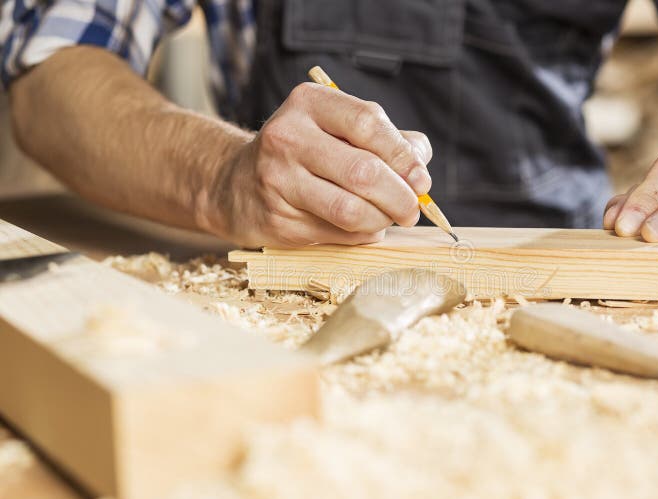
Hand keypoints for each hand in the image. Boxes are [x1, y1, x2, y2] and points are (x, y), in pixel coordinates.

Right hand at [203, 82, 431, 247]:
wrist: (236, 184)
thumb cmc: (304, 154)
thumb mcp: (338, 130)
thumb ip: (386, 140)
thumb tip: (421, 165)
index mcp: (309, 104)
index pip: (367, 123)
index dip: (403, 155)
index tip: (422, 179)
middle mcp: (288, 137)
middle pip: (364, 172)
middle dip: (400, 197)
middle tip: (412, 209)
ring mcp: (278, 180)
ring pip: (351, 210)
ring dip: (382, 220)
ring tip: (388, 218)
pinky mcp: (277, 220)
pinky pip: (336, 234)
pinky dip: (360, 235)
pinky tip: (360, 227)